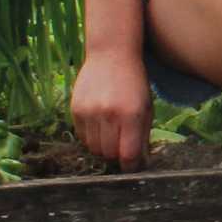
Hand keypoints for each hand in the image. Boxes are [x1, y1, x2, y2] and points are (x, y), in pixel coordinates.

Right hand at [70, 48, 152, 169]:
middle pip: (109, 155)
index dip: (131, 167)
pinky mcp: (76, 109)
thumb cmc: (134, 82)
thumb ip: (142, 135)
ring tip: (111, 136)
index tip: (132, 167)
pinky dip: (91, 138)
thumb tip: (139, 163)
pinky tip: (100, 126)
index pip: (128, 155)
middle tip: (122, 149)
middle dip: (117, 157)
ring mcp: (90, 112)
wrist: (111, 53)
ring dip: (103, 148)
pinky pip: (82, 137)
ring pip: (94, 148)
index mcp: (131, 115)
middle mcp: (109, 114)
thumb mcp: (146, 107)